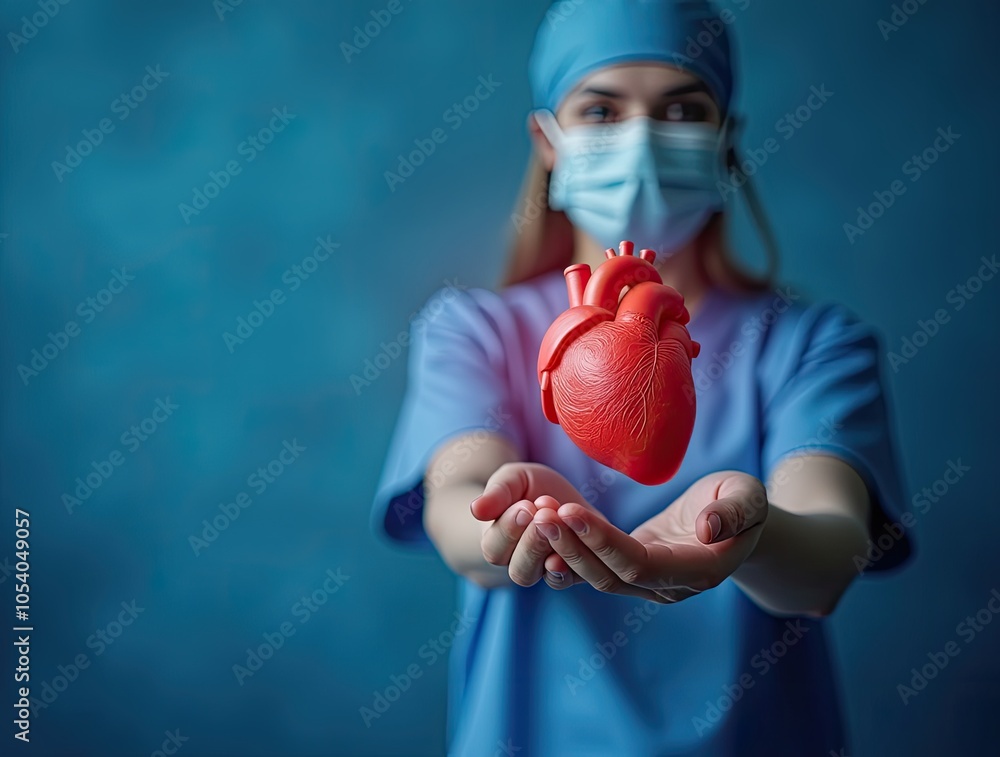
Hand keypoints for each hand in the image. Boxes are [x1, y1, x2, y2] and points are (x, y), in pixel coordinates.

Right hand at [471, 462, 594, 586]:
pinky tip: (582, 535)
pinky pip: (581, 575)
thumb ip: (496, 493)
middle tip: (544, 512)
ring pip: (551, 578)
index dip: (510, 529)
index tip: (525, 506)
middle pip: (521, 572)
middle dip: (533, 542)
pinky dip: (582, 558)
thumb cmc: (525, 488)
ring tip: (562, 518)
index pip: (495, 549)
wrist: (557, 496)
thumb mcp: (511, 480)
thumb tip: (475, 510)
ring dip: (558, 548)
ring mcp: (551, 571)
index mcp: (498, 546)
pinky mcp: (580, 569)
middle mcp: (523, 565)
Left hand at [535, 471, 767, 602]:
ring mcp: (648, 583)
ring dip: (563, 547)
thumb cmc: (744, 503)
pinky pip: (593, 568)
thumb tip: (709, 530)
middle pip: (610, 576)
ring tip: (536, 513)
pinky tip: (540, 529)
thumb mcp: (751, 498)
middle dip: (572, 546)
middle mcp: (669, 586)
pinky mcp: (630, 569)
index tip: (571, 511)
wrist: (737, 521)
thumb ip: (735, 512)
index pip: (640, 564)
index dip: (603, 542)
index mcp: (699, 571)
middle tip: (540, 512)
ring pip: (596, 576)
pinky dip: (566, 552)